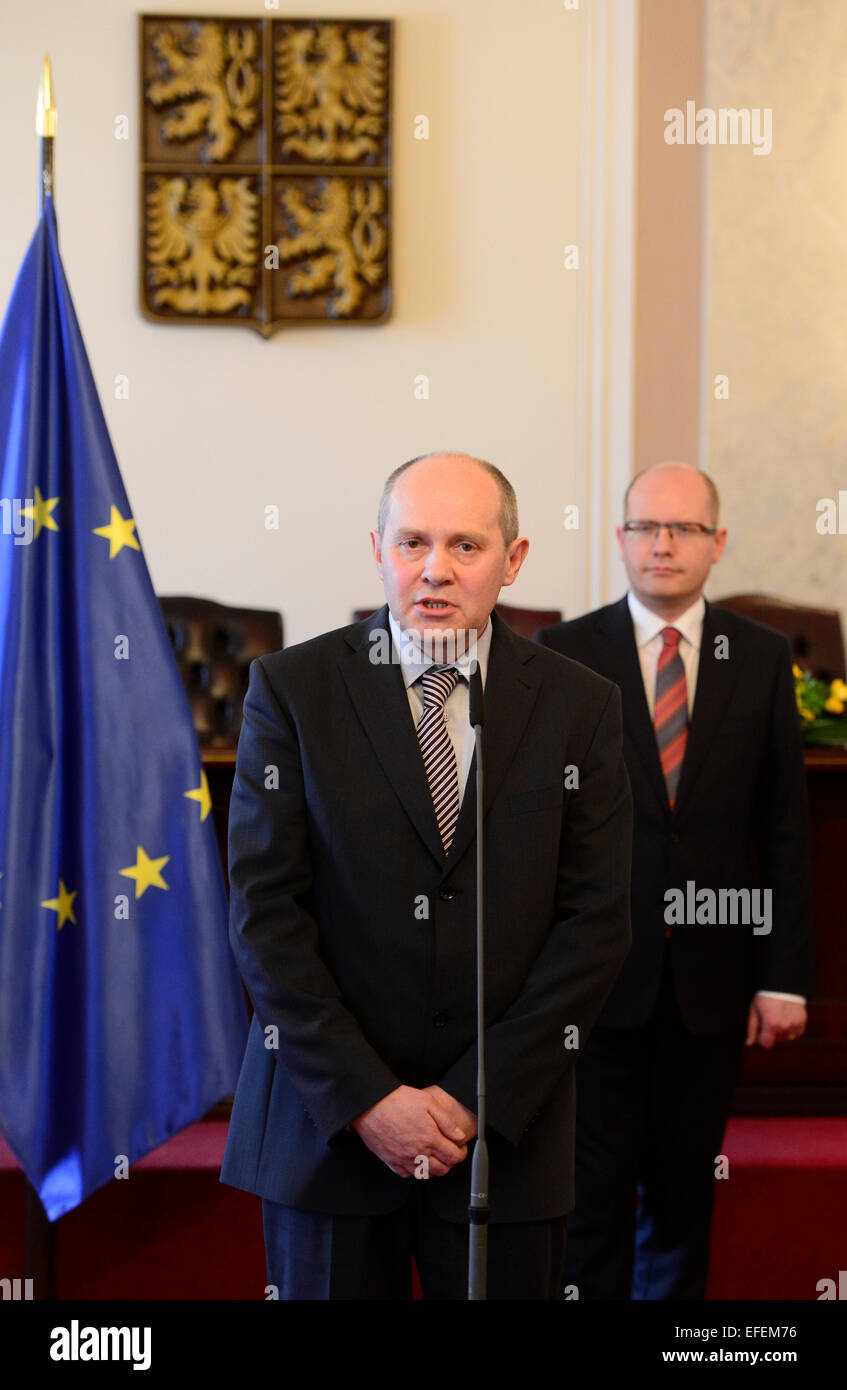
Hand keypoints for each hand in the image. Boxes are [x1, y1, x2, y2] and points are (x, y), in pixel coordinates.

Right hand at [351, 1084, 473, 1177]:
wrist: (371, 1105)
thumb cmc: (398, 1101)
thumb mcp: (428, 1102)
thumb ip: (447, 1121)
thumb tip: (459, 1136)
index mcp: (430, 1138)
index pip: (453, 1157)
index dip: (461, 1154)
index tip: (460, 1148)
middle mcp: (418, 1153)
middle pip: (442, 1170)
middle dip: (449, 1163)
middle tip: (448, 1152)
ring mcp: (404, 1160)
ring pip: (426, 1175)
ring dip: (434, 1169)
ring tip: (434, 1157)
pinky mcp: (391, 1161)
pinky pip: (407, 1175)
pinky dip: (415, 1171)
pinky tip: (416, 1160)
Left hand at [745, 997, 806, 1048]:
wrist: (782, 984)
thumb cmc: (765, 997)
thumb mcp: (754, 1010)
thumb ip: (752, 1029)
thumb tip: (749, 1044)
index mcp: (771, 1024)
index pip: (766, 1045)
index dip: (762, 1039)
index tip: (761, 1031)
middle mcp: (784, 1026)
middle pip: (777, 1040)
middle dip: (772, 1033)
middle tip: (770, 1018)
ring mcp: (794, 1024)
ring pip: (787, 1037)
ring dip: (783, 1031)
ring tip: (779, 1017)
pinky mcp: (802, 1021)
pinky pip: (797, 1033)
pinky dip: (793, 1029)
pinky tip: (787, 1018)